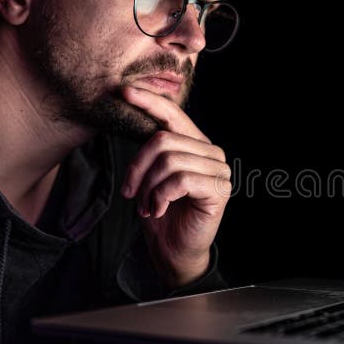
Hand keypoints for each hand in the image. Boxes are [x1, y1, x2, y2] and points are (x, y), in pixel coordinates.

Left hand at [119, 86, 231, 288]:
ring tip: (148, 206)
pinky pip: (180, 180)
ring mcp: (219, 171)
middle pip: (163, 140)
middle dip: (138, 167)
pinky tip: (158, 210)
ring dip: (149, 187)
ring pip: (169, 161)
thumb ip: (152, 148)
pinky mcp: (219, 190)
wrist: (174, 251)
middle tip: (132, 193)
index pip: (173, 115)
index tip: (123, 92)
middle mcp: (212, 152)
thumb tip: (131, 113)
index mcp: (196, 143)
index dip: (149, 102)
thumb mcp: (152, 174)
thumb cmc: (163, 213)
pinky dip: (161, 196)